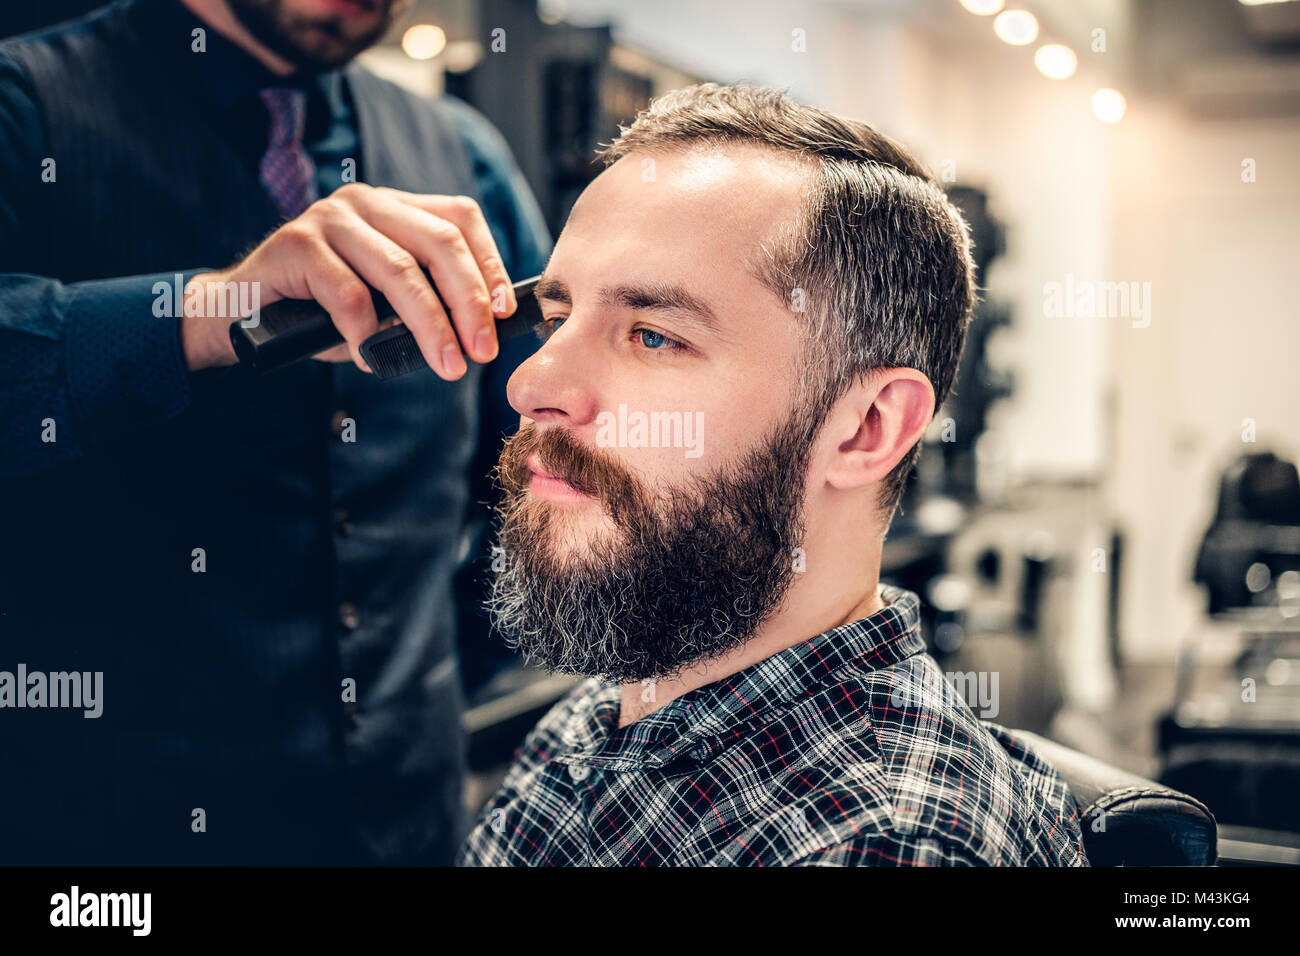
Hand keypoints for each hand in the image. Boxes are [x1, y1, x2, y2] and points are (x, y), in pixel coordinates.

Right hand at [179, 183, 518, 376]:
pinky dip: (366, 333)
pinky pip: (349, 294)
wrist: (241, 315)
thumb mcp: (385, 306)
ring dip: (430, 326)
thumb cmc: (321, 314)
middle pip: (439, 243)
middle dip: (469, 302)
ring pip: (400, 271)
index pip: (459, 219)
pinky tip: (367, 358)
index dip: (489, 264)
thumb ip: (425, 304)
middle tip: (481, 351)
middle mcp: (365, 202)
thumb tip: (480, 331)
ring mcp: (329, 218)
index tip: (505, 312)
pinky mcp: (296, 244)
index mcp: (394, 208)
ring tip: (446, 365)